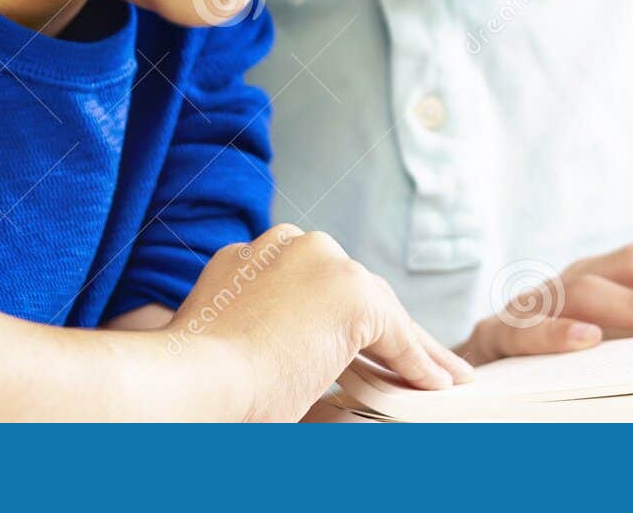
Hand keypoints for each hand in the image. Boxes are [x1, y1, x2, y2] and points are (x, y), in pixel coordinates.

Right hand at [171, 224, 470, 420]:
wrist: (195, 382)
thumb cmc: (199, 385)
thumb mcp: (229, 345)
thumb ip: (257, 335)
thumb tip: (284, 361)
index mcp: (251, 258)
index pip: (312, 284)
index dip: (337, 319)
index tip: (355, 346)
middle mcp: (287, 246)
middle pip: (351, 288)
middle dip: (383, 327)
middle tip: (412, 360)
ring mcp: (321, 262)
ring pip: (379, 306)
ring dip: (409, 344)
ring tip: (438, 374)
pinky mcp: (351, 292)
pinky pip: (395, 332)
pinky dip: (416, 360)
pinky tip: (434, 383)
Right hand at [457, 231, 632, 364]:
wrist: (478, 371)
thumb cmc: (559, 350)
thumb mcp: (613, 333)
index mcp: (606, 274)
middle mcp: (577, 278)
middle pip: (630, 260)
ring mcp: (539, 302)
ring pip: (587, 291)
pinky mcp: (503, 333)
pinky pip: (529, 330)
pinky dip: (557, 333)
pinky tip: (588, 341)